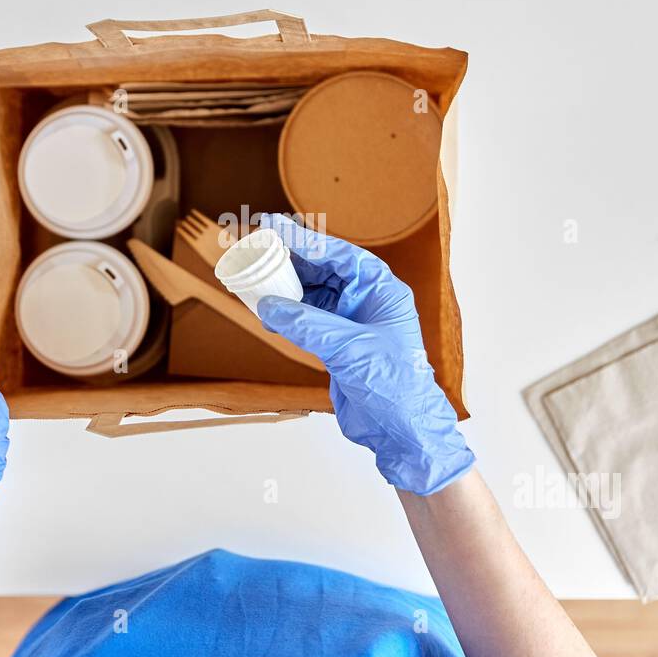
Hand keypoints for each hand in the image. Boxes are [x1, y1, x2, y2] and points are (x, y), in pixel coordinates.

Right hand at [255, 214, 474, 494]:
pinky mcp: (337, 344)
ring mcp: (351, 322)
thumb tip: (270, 305)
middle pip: (322, 269)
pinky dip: (286, 315)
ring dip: (284, 288)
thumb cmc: (395, 386)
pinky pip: (306, 319)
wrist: (402, 430)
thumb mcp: (350, 349)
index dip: (305, 238)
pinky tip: (267, 312)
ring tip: (256, 280)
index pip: (338, 254)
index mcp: (381, 289)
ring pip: (311, 293)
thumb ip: (308, 325)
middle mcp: (366, 300)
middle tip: (258, 248)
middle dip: (290, 260)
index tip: (274, 226)